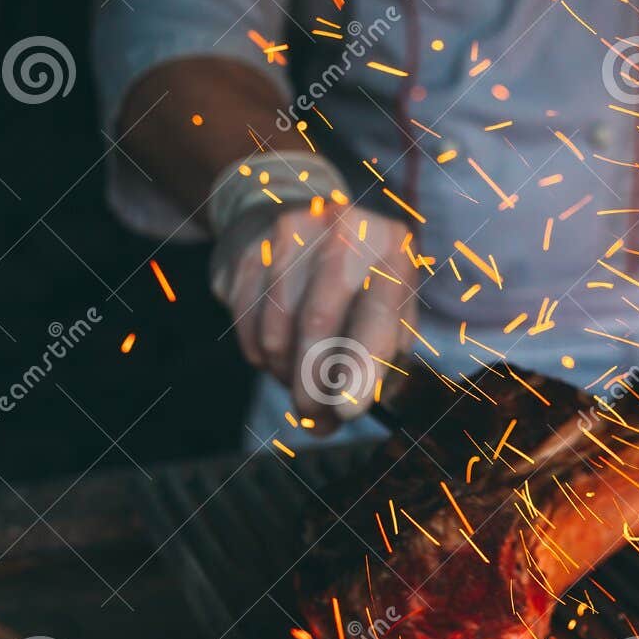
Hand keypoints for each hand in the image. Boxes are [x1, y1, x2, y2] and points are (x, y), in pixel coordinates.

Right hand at [211, 201, 415, 434]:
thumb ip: (382, 359)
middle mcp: (342, 231)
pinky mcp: (246, 249)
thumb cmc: (360, 281)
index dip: (361, 367)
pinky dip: (262, 354)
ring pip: (276, 329)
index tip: (347, 411)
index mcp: (391, 246)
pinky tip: (278, 357)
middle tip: (316, 420)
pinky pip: (246, 322)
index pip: (377, 313)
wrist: (301, 218)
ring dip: (286, 375)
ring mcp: (288, 233)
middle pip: (317, 323)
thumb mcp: (389, 310)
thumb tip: (344, 412)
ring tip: (300, 386)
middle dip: (313, 386)